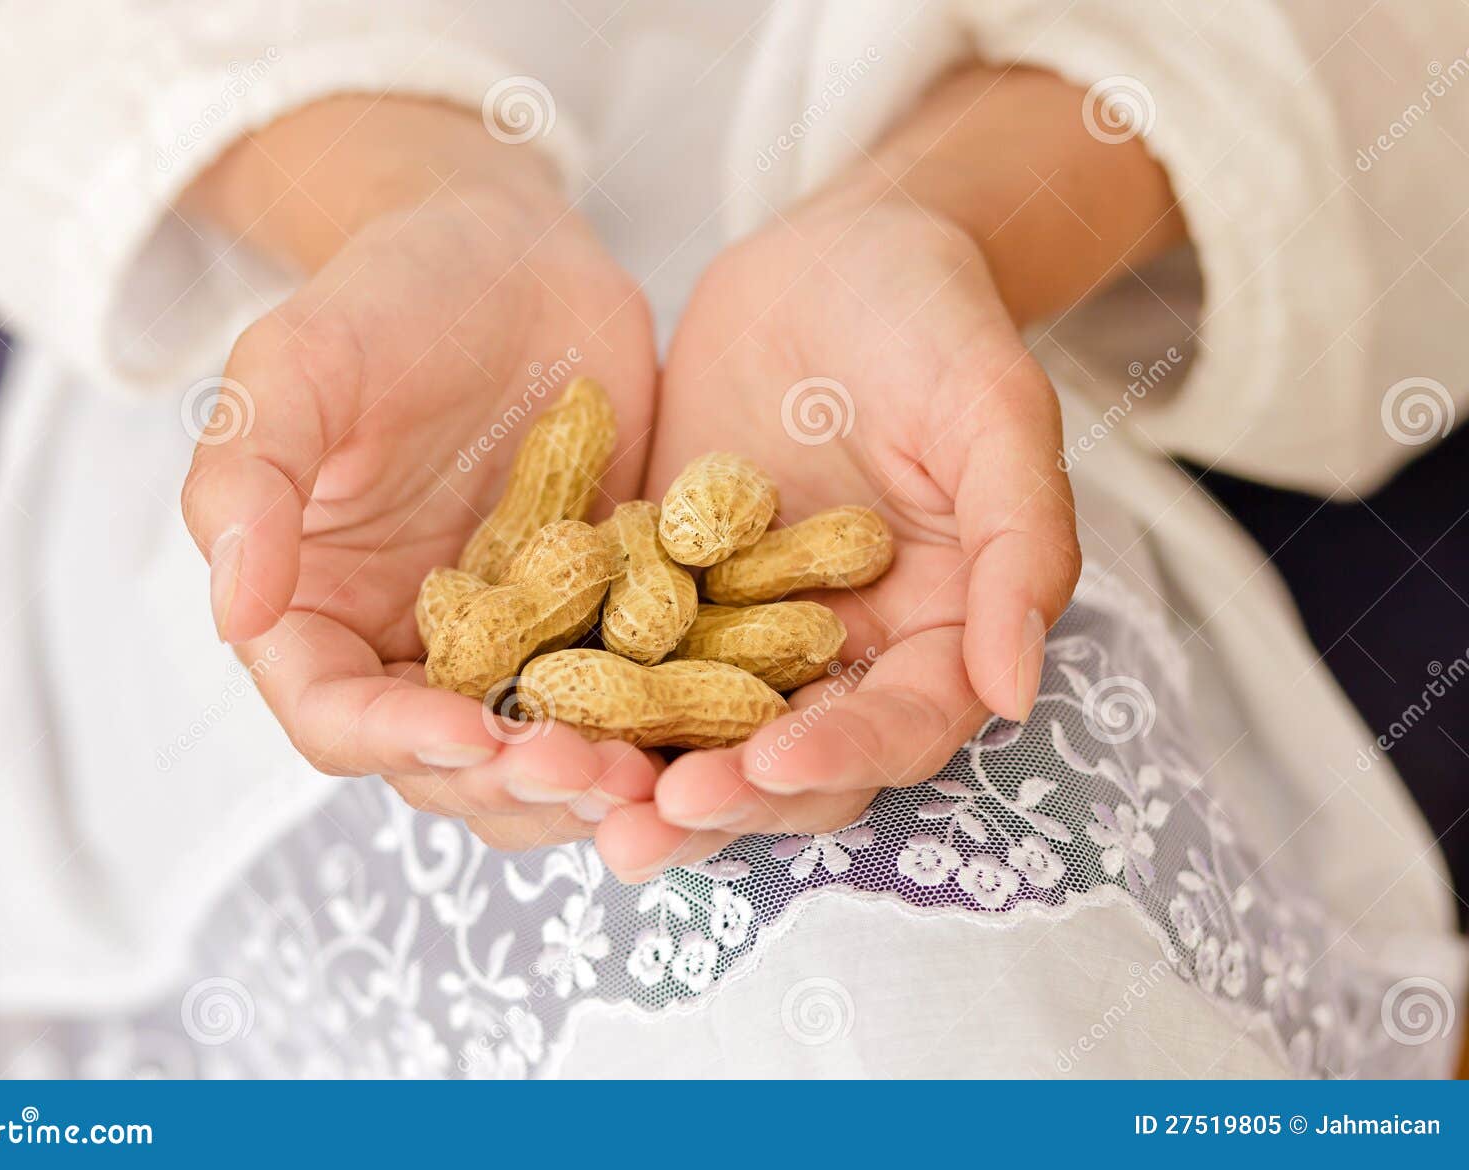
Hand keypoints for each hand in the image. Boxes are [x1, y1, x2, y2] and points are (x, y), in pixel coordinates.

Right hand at [180, 100, 660, 847]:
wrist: (515, 257)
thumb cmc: (388, 294)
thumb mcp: (296, 366)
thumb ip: (248, 479)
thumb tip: (231, 610)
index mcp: (317, 611)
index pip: (337, 716)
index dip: (396, 742)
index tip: (473, 735)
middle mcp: (410, 649)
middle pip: (449, 763)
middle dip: (514, 781)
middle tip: (590, 774)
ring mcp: (514, 645)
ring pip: (542, 751)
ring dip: (592, 779)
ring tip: (653, 772)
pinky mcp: (601, 623)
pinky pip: (631, 693)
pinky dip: (664, 722)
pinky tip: (720, 724)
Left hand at [593, 197, 1079, 878]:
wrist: (833, 253)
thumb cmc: (935, 321)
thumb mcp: (996, 413)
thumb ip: (1020, 544)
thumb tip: (1014, 691)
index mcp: (934, 637)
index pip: (896, 728)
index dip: (838, 756)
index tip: (772, 762)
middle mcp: (839, 657)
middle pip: (784, 761)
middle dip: (718, 801)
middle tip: (643, 830)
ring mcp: (742, 632)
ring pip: (691, 731)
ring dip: (631, 774)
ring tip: (561, 791)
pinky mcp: (662, 593)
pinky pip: (616, 654)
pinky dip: (572, 688)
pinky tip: (508, 706)